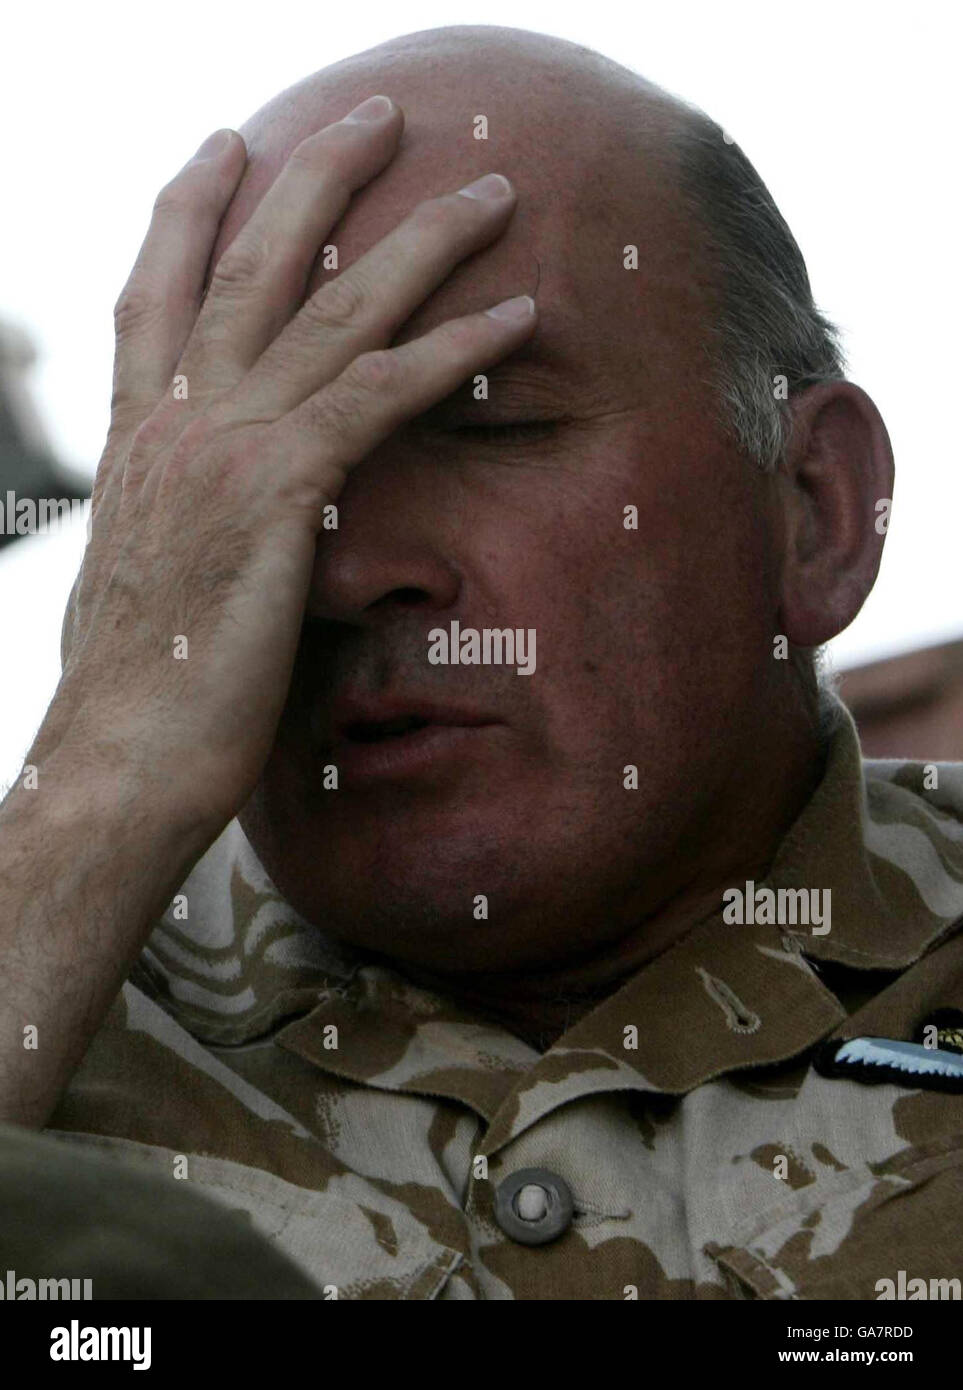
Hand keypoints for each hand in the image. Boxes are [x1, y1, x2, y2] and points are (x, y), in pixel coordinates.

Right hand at [51, 98, 535, 832]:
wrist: (119, 761)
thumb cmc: (134, 698)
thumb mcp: (141, 584)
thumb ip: (171, 527)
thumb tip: (188, 531)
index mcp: (136, 439)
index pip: (153, 293)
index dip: (187, 211)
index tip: (221, 147)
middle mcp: (175, 421)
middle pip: (249, 263)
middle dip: (316, 174)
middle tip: (379, 111)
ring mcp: (224, 449)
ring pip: (333, 310)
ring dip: (419, 240)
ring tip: (491, 189)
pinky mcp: (276, 495)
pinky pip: (379, 397)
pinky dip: (451, 351)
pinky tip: (515, 317)